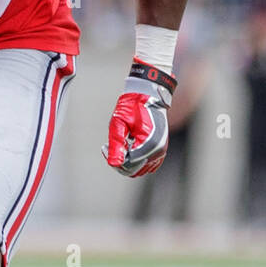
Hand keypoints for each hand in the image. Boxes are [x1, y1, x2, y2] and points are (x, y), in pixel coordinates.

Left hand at [102, 60, 176, 177]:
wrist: (149, 96)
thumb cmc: (132, 106)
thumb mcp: (119, 123)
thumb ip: (116, 145)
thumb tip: (114, 164)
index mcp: (149, 144)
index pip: (128, 165)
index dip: (114, 159)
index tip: (104, 146)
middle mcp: (158, 151)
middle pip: (133, 170)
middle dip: (118, 162)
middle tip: (108, 147)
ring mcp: (161, 152)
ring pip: (139, 170)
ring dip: (127, 162)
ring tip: (119, 145)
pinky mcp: (160, 151)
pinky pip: (146, 166)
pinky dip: (135, 161)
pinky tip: (128, 148)